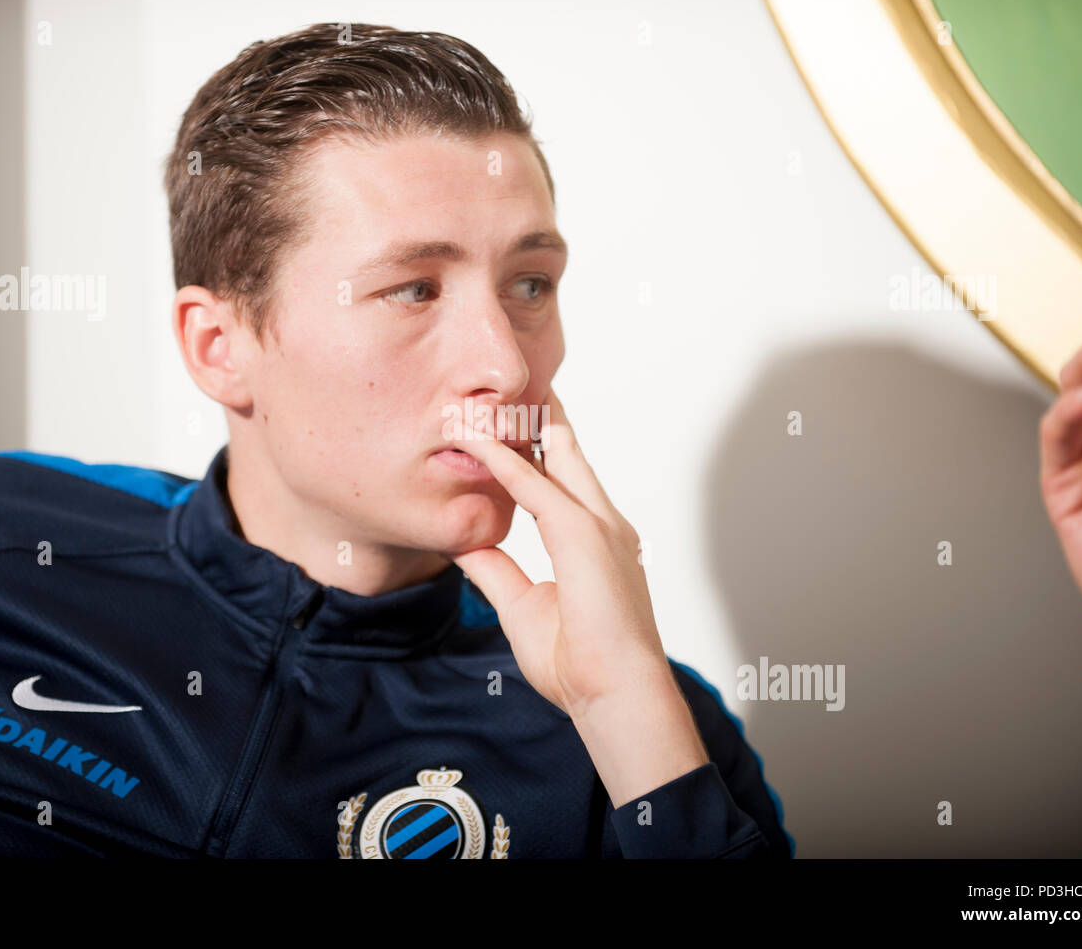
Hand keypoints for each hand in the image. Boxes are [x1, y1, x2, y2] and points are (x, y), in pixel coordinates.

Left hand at [448, 387, 708, 805]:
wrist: (616, 696)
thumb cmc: (580, 665)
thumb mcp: (522, 606)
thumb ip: (496, 570)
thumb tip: (466, 544)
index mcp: (596, 543)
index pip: (564, 481)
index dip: (538, 449)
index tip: (511, 423)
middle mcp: (602, 524)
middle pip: (567, 454)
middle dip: (537, 419)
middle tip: (504, 386)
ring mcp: (598, 526)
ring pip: (556, 457)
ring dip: (519, 427)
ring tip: (484, 395)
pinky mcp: (583, 535)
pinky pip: (536, 487)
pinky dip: (506, 461)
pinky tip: (479, 440)